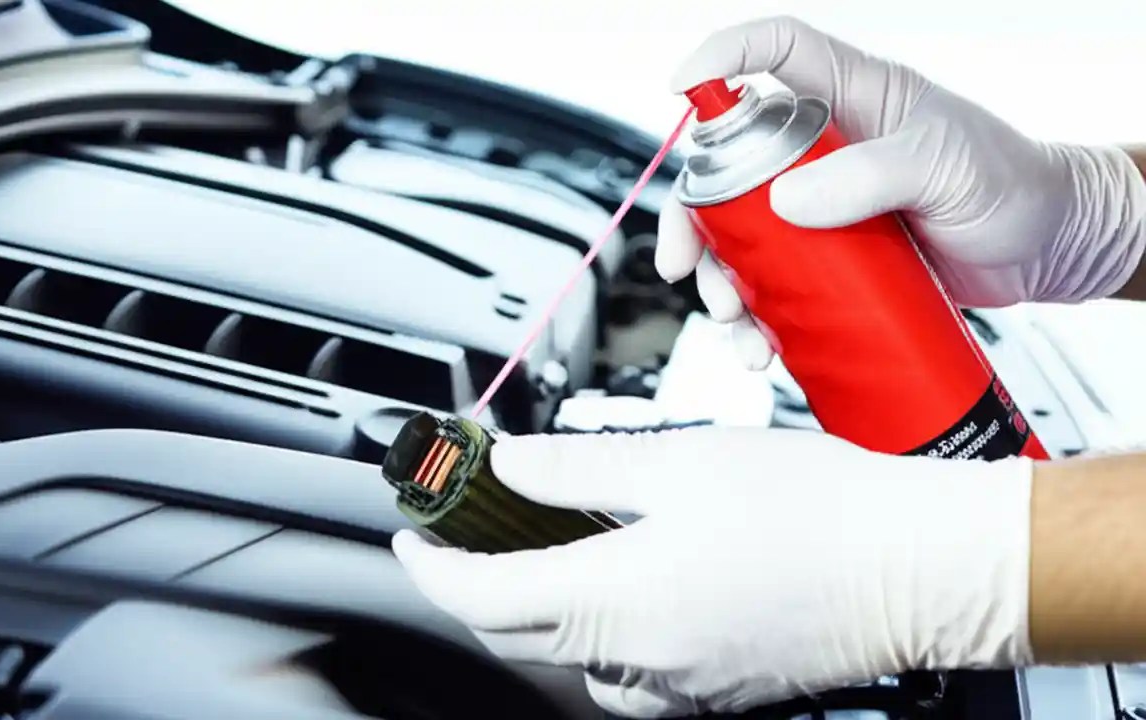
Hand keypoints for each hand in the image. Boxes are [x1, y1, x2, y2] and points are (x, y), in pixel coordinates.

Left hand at [391, 427, 1033, 716]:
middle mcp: (637, 659)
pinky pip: (623, 675)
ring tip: (540, 550)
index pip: (479, 597)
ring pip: (565, 658)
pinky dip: (593, 637)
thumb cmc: (817, 509)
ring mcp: (677, 685)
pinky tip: (617, 590)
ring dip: (533, 610)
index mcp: (615, 600)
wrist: (916, 565)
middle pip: (513, 634)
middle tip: (466, 531)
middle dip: (473, 584)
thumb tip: (510, 464)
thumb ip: (576, 467)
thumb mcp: (677, 460)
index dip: (428, 565)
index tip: (410, 535)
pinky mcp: (714, 691)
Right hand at [657, 16, 1145, 369]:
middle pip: (727, 165)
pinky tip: (763, 346)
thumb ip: (871, 174)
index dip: (721, 57)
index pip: (774, 52)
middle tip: (685, 262)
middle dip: (692, 218)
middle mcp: (822, 150)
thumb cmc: (1010, 182)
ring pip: (740, 238)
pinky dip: (758, 321)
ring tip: (737, 322)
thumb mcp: (944, 163)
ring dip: (721, 282)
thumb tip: (787, 200)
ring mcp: (821, 209)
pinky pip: (775, 287)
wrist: (1046, 250)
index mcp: (848, 98)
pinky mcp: (830, 263)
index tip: (678, 84)